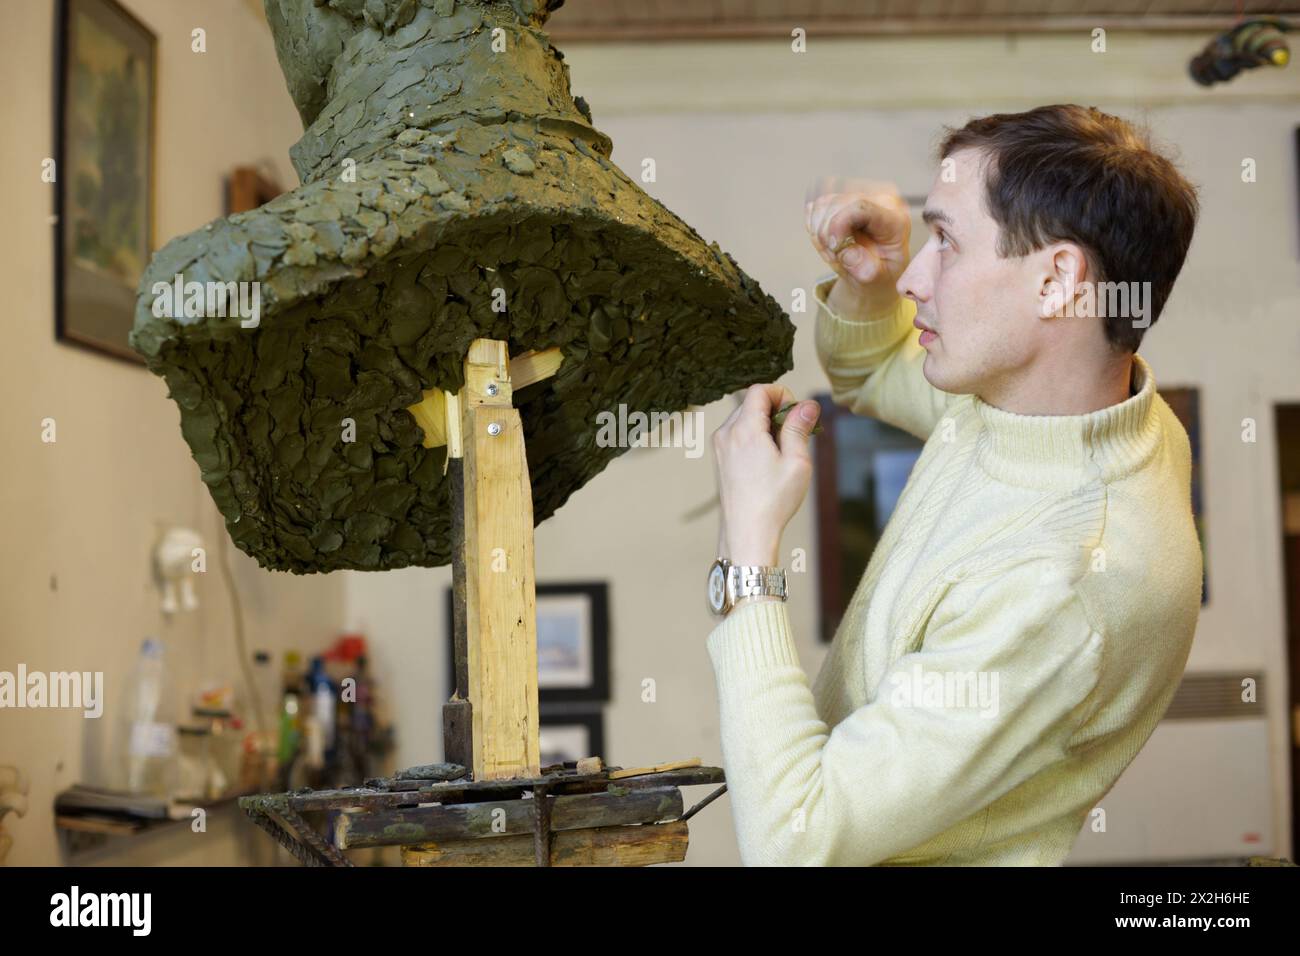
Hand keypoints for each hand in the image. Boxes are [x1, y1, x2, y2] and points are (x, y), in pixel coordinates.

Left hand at [712, 384, 819, 567]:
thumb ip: (799, 427)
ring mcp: (719, 447)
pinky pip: (738, 434)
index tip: (797, 415)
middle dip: (776, 411)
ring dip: (766, 425)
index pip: (759, 390)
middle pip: (751, 403)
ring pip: (744, 418)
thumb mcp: (796, 461)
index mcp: (744, 429)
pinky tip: (768, 462)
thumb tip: (808, 404)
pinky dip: (755, 438)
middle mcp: (726, 433)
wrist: (746, 533)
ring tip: (783, 452)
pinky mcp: (720, 459)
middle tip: (795, 436)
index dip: (782, 394)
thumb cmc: (773, 501)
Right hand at [805, 178, 910, 315]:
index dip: (838, 225)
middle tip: (834, 256)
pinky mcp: (844, 196)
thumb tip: (848, 253)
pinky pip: (817, 206)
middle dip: (826, 233)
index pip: (860, 207)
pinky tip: (828, 239)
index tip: (833, 246)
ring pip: (823, 203)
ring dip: (819, 231)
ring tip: (833, 250)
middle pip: (837, 203)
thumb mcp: (879, 279)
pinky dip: (815, 225)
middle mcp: (879, 199)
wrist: (877, 269)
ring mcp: (861, 194)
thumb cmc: (881, 272)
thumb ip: (866, 269)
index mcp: (895, 219)